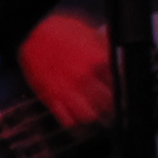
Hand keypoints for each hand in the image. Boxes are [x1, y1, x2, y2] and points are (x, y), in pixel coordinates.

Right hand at [19, 9, 119, 133]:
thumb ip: (108, 47)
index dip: (126, 92)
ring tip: (102, 118)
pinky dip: (77, 125)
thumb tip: (123, 52)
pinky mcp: (52, 98)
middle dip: (115, 109)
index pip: (120, 85)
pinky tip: (82, 124)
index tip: (127, 95)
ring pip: (89, 116)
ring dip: (97, 119)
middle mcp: (83, 78)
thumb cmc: (60, 32)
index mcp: (97, 61)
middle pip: (108, 105)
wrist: (30, 33)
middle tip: (118, 110)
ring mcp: (67, 90)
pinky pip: (67, 120)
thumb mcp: (89, 32)